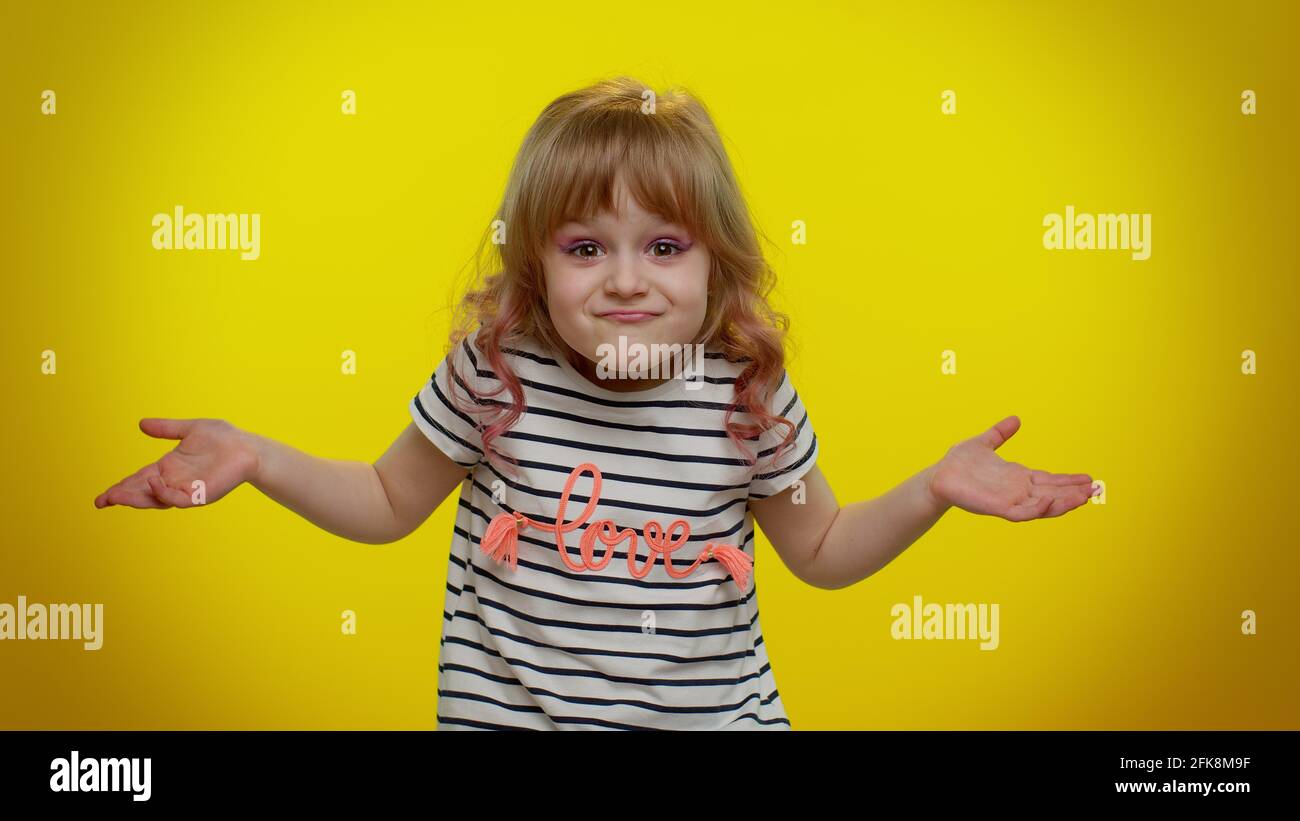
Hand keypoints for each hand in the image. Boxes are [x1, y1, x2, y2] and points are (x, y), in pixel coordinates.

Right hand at [94, 418, 259, 508]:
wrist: (248, 446)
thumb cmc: (223, 438)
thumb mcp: (189, 429)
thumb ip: (166, 429)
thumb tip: (141, 423)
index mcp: (169, 468)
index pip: (139, 480)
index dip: (121, 487)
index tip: (102, 496)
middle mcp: (175, 481)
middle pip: (143, 493)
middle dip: (122, 496)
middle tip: (102, 500)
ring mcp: (188, 489)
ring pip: (157, 499)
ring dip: (137, 498)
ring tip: (117, 496)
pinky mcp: (202, 494)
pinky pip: (179, 498)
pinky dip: (164, 493)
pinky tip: (154, 482)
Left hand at [927, 415, 1095, 521]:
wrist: (938, 475)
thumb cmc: (959, 463)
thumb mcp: (984, 443)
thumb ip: (1000, 433)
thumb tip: (1016, 420)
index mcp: (1018, 478)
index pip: (1050, 481)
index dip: (1068, 481)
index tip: (1089, 479)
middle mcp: (1017, 491)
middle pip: (1052, 494)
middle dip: (1074, 493)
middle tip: (1097, 490)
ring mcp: (1008, 501)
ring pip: (1042, 506)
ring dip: (1063, 502)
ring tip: (1084, 497)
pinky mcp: (996, 507)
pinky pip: (1021, 512)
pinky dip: (1036, 509)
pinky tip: (1050, 501)